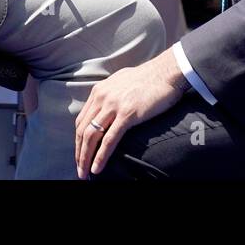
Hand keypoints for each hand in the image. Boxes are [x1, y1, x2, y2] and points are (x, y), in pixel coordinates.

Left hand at [75, 49, 188, 178]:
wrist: (166, 72)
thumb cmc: (149, 78)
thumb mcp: (121, 82)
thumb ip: (111, 95)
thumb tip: (107, 108)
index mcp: (99, 91)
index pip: (81, 120)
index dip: (78, 140)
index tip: (80, 153)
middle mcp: (102, 97)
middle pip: (82, 130)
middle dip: (79, 152)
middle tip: (79, 168)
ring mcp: (113, 105)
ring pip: (92, 136)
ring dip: (85, 157)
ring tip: (85, 172)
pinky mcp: (127, 114)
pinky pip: (109, 139)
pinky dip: (101, 156)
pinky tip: (97, 168)